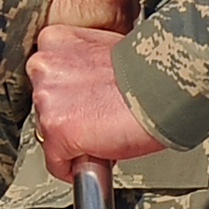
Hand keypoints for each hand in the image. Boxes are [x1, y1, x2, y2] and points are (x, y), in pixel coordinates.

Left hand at [27, 25, 164, 181]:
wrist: (164, 88)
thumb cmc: (147, 71)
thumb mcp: (104, 49)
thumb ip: (81, 63)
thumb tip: (79, 87)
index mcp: (55, 40)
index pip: (47, 77)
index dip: (69, 95)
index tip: (85, 101)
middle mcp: (43, 65)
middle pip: (44, 105)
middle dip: (67, 115)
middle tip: (97, 116)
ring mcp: (46, 98)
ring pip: (48, 132)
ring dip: (71, 138)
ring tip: (101, 132)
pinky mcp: (56, 129)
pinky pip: (56, 162)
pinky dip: (72, 167)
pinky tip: (95, 155)